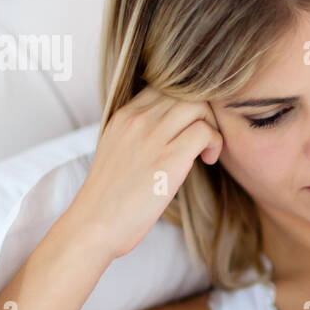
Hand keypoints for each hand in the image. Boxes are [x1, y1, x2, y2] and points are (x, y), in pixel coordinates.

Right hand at [65, 86, 222, 260]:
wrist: (94, 224)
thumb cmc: (110, 197)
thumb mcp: (117, 150)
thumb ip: (139, 132)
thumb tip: (169, 127)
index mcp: (124, 115)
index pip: (165, 85)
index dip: (186, 102)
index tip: (189, 126)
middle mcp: (137, 120)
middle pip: (185, 91)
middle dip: (203, 112)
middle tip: (204, 138)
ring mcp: (152, 137)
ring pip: (198, 106)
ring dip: (211, 126)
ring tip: (205, 151)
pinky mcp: (168, 159)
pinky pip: (205, 132)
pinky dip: (215, 143)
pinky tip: (208, 161)